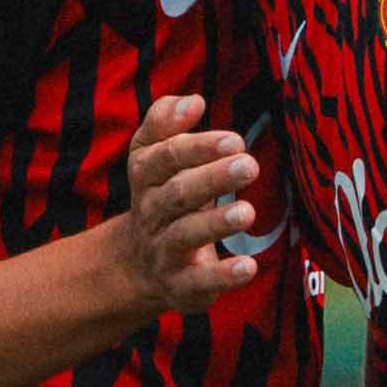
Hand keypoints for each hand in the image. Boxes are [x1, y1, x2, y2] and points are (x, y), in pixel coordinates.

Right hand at [115, 94, 261, 312]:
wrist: (137, 265)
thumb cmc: (163, 195)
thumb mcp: (154, 155)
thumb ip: (166, 122)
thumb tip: (193, 101)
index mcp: (146, 176)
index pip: (164, 158)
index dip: (197, 148)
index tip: (234, 139)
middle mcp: (151, 212)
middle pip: (177, 194)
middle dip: (212, 179)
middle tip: (249, 165)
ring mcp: (163, 251)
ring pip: (184, 236)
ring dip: (216, 223)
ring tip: (248, 212)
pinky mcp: (179, 285)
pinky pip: (197, 282)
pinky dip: (222, 276)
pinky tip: (249, 267)